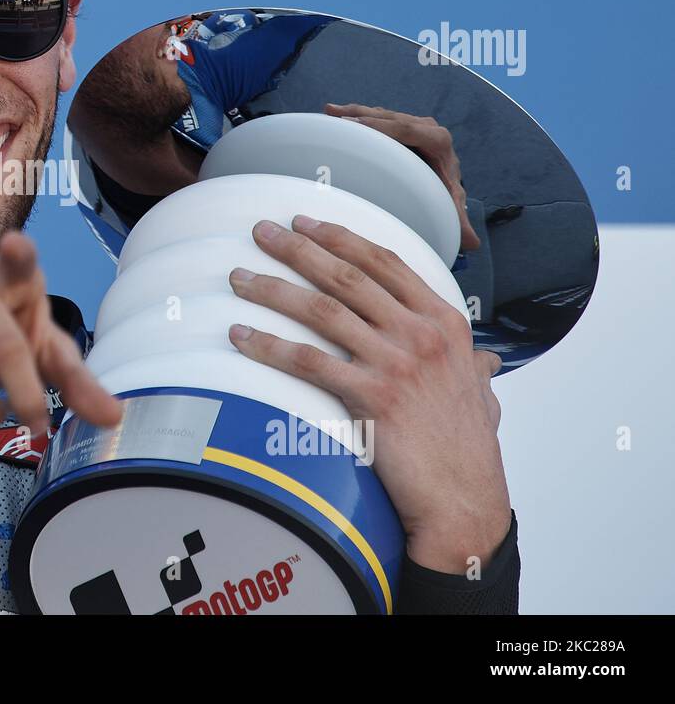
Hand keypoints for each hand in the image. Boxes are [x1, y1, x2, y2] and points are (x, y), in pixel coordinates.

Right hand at [0, 231, 122, 436]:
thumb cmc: (0, 338)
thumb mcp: (42, 353)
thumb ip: (77, 381)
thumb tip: (114, 418)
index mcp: (9, 276)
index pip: (17, 259)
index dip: (17, 251)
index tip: (15, 243)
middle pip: (6, 348)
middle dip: (27, 399)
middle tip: (36, 425)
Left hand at [226, 215, 510, 572]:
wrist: (465, 501)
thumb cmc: (468, 449)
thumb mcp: (482, 394)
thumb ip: (475, 367)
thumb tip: (483, 361)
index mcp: (445, 323)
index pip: (385, 262)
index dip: (341, 237)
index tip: (305, 221)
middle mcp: (421, 334)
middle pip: (346, 275)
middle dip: (297, 248)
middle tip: (260, 230)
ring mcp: (397, 364)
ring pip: (321, 310)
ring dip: (273, 288)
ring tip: (239, 276)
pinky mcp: (372, 397)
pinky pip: (307, 361)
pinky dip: (269, 344)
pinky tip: (241, 335)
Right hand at [323, 103, 480, 251]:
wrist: (446, 179)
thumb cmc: (444, 191)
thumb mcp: (449, 204)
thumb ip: (458, 221)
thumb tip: (471, 243)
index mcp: (438, 141)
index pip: (407, 130)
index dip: (380, 127)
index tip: (354, 126)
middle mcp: (427, 128)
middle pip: (391, 118)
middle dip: (362, 116)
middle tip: (336, 118)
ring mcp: (413, 124)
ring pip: (382, 114)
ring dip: (355, 112)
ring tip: (331, 111)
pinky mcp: (402, 125)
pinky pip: (379, 117)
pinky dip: (358, 115)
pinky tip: (337, 116)